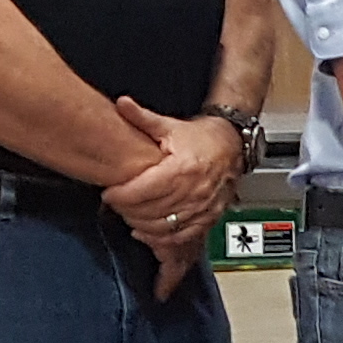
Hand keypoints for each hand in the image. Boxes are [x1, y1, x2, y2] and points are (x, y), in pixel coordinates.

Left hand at [103, 93, 239, 252]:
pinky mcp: (207, 217)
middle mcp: (193, 191)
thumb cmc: (202, 137)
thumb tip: (122, 103)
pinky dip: (160, 238)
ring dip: (140, 225)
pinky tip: (146, 232)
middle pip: (150, 211)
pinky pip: (180, 236)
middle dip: (127, 210)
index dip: (121, 196)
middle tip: (116, 203)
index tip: (109, 193)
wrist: (232, 145)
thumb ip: (143, 117)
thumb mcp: (170, 125)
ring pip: (163, 227)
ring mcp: (202, 207)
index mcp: (181, 169)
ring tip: (128, 215)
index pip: (142, 191)